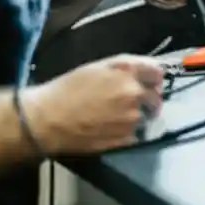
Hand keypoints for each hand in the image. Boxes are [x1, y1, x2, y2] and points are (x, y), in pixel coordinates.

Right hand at [21, 55, 164, 154]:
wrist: (47, 120)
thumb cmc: (66, 90)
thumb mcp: (96, 68)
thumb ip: (125, 67)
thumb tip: (144, 70)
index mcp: (127, 71)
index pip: (157, 72)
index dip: (153, 78)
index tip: (148, 82)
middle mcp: (134, 93)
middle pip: (155, 96)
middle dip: (147, 98)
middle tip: (129, 102)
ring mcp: (132, 117)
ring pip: (146, 116)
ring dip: (137, 116)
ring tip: (115, 116)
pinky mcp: (126, 138)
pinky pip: (136, 133)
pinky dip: (128, 131)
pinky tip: (110, 129)